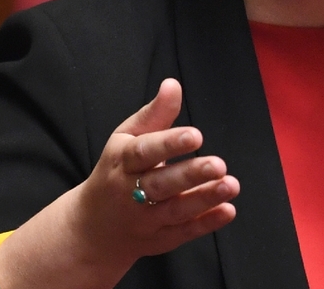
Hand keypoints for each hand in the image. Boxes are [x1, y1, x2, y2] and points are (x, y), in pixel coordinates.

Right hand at [0, 79, 239, 288]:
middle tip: (218, 164)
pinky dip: (206, 224)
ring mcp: (145, 220)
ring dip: (204, 199)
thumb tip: (173, 84)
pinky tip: (228, 210)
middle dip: (190, 175)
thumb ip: (154, 115)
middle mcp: (130, 193)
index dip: (169, 144)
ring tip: (231, 185)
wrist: (91, 228)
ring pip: (175, 211)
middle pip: (160, 184)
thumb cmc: (116, 172)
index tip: (196, 135)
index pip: (144, 152)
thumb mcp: (126, 139)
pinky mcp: (160, 239)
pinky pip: (183, 232)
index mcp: (122, 163)